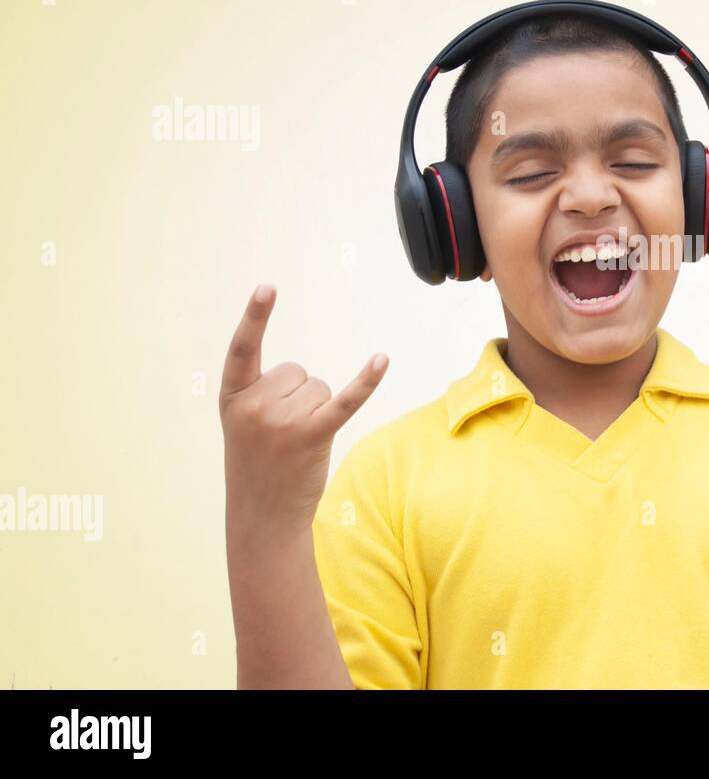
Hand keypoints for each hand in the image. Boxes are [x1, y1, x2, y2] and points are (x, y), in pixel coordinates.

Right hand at [220, 284, 388, 533]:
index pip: (243, 348)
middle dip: (297, 397)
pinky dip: (366, 381)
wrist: (261, 516)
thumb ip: (263, 394)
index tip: (268, 287)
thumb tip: (307, 379)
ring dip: (316, 411)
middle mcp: (254, 406)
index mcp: (232, 397)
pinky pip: (345, 400)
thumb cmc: (257, 465)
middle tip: (280, 435)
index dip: (256, 317)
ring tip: (295, 442)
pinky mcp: (313, 436)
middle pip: (298, 371)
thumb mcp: (244, 424)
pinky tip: (382, 360)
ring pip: (320, 387)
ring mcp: (282, 422)